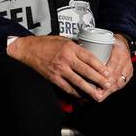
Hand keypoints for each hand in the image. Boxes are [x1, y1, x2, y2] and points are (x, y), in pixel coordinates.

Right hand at [7, 35, 129, 101]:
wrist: (27, 50)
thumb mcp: (63, 40)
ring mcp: (59, 70)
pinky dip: (76, 93)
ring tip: (98, 94)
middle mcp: (66, 59)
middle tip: (108, 85)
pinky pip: (67, 87)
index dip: (100, 66)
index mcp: (70, 47)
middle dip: (99, 79)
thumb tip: (88, 52)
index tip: (107, 72)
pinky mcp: (53, 78)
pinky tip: (82, 96)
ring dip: (90, 89)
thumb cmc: (45, 43)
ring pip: (78, 82)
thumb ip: (75, 47)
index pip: (90, 58)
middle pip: (86, 71)